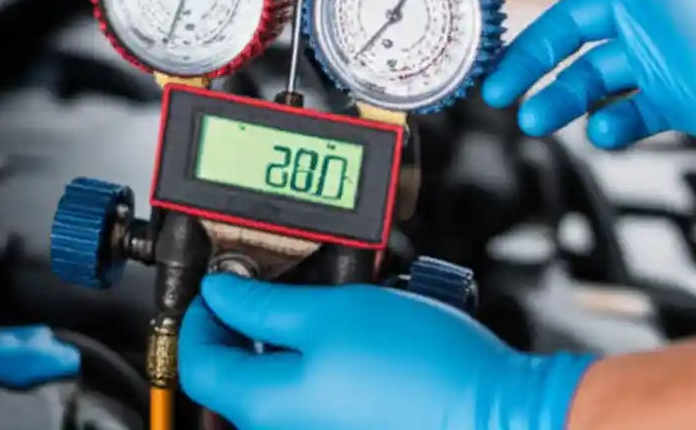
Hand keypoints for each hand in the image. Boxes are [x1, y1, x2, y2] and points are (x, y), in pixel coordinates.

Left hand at [179, 274, 592, 429]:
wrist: (498, 411)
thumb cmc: (424, 370)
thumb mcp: (331, 311)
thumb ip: (262, 303)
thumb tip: (218, 292)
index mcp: (264, 405)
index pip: (197, 362)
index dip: (198, 314)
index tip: (218, 285)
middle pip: (232, 378)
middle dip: (241, 326)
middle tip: (264, 287)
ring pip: (274, 387)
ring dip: (279, 343)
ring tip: (314, 306)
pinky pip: (311, 400)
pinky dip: (313, 365)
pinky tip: (346, 340)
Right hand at [482, 0, 695, 149]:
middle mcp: (638, 9)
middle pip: (559, 31)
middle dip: (525, 58)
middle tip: (496, 87)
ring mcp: (653, 57)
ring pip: (583, 79)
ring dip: (556, 99)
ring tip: (537, 120)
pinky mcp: (671, 100)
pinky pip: (624, 115)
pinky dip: (607, 126)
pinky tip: (602, 132)